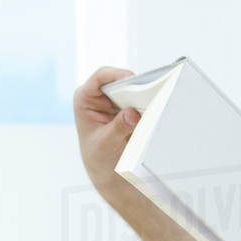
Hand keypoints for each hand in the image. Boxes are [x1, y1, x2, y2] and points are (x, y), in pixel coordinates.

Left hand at [74, 65, 141, 189]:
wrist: (106, 167)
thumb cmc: (97, 155)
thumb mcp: (105, 143)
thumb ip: (118, 128)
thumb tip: (132, 113)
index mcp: (85, 98)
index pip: (100, 77)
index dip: (117, 74)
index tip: (132, 78)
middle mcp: (100, 95)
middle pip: (121, 80)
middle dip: (135, 85)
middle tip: (150, 91)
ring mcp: (116, 100)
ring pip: (134, 88)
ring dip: (144, 95)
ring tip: (153, 102)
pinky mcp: (130, 106)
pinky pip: (142, 99)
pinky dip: (149, 104)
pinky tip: (154, 110)